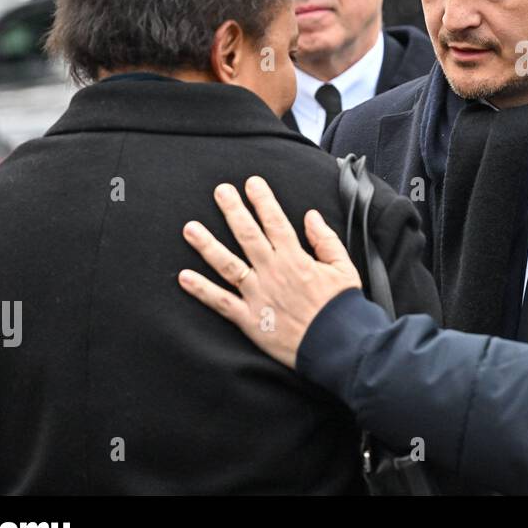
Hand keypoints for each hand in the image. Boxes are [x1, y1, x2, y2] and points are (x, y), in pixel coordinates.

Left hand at [178, 175, 360, 368]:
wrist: (337, 344)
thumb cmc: (342, 307)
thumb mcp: (343, 268)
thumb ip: (326, 240)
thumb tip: (311, 216)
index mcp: (295, 258)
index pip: (275, 222)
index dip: (263, 200)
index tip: (252, 183)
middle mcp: (272, 272)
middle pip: (247, 235)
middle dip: (233, 210)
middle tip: (220, 191)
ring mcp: (258, 295)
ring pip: (227, 264)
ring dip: (207, 245)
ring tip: (190, 228)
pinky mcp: (249, 319)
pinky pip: (221, 302)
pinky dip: (202, 290)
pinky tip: (184, 277)